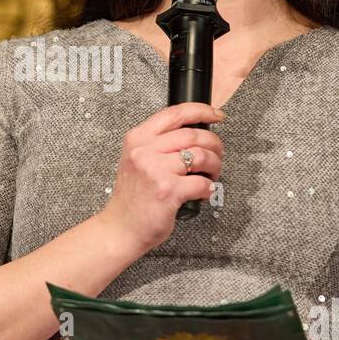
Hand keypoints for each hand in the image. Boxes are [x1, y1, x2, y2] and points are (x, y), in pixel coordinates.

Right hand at [96, 102, 224, 255]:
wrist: (120, 228)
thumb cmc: (132, 198)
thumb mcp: (135, 160)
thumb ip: (157, 144)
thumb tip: (194, 135)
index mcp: (137, 138)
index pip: (175, 114)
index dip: (202, 111)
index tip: (216, 115)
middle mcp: (144, 151)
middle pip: (193, 135)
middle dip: (214, 144)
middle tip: (218, 154)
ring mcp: (156, 171)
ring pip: (200, 157)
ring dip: (214, 166)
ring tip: (212, 175)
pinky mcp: (168, 191)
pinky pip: (201, 183)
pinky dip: (208, 188)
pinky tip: (203, 193)